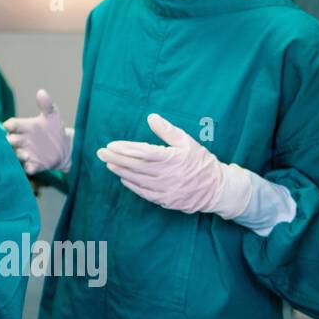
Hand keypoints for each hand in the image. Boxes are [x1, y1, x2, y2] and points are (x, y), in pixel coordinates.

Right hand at [3, 89, 72, 173]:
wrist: (65, 147)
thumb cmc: (54, 129)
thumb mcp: (52, 116)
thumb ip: (46, 105)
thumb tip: (41, 92)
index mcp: (23, 127)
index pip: (11, 125)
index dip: (9, 125)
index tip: (8, 125)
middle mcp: (21, 140)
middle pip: (9, 140)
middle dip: (10, 141)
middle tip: (12, 141)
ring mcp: (26, 153)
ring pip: (16, 155)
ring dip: (18, 155)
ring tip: (25, 155)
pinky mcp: (33, 165)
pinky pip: (28, 168)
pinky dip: (28, 168)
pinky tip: (31, 167)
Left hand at [97, 113, 237, 217]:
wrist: (217, 189)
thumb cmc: (201, 162)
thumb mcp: (188, 142)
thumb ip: (168, 130)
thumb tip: (151, 117)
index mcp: (172, 158)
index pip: (143, 152)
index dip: (125, 148)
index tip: (111, 144)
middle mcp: (167, 175)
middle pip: (136, 166)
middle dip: (116, 158)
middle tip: (101, 152)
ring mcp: (165, 189)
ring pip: (137, 179)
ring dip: (120, 171)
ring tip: (108, 163)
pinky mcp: (165, 200)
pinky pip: (144, 193)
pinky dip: (132, 185)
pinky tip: (122, 178)